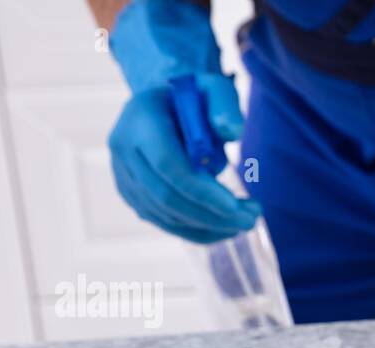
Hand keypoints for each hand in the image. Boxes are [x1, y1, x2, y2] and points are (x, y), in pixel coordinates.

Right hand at [106, 0, 258, 242]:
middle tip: (251, 219)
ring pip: (166, 215)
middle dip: (211, 214)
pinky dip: (197, 231)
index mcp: (140, 118)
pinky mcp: (131, 195)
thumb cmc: (195, 100)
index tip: (236, 207)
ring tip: (246, 220)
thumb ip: (224, 105)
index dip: (202, 192)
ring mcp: (123, 175)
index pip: (168, 165)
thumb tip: (231, 131)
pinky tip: (226, 228)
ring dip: (210, 225)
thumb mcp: (214, 90)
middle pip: (166, 196)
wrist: (165, 108)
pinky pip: (164, 223)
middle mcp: (123, 148)